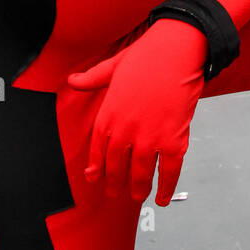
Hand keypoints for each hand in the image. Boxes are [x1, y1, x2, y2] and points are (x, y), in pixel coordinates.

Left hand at [68, 18, 207, 204]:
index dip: (96, 167)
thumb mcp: (112, 67)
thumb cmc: (147, 55)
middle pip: (116, 166)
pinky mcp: (174, 141)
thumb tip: (72, 80)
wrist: (177, 51)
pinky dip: (166, 187)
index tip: (94, 178)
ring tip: (137, 197)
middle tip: (115, 193)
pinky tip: (162, 198)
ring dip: (138, 189)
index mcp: (109, 115)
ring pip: (140, 174)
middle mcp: (125, 131)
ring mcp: (150, 138)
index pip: (97, 149)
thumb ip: (91, 79)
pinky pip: (169, 172)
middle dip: (115, 183)